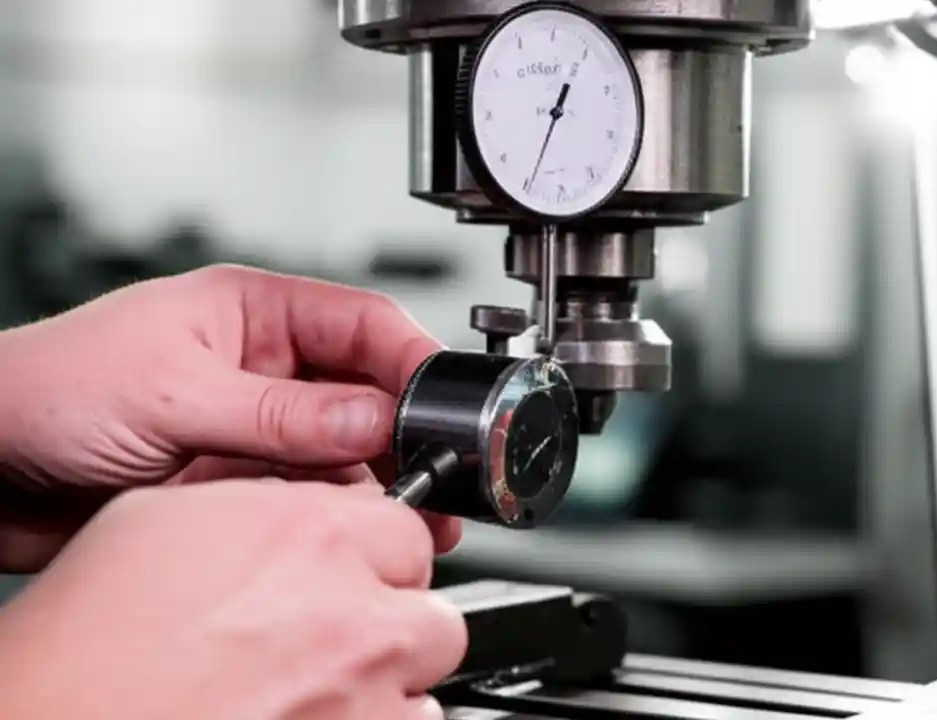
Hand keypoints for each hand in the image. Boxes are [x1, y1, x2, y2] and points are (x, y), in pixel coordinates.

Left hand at [0, 264, 460, 570]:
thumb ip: (280, 414)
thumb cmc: (48, 390)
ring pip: (343, 449)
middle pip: (365, 390)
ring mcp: (253, 424)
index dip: (412, 359)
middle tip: (440, 472)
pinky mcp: (238, 478)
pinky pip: (307, 492)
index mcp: (253, 312)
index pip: (362, 322)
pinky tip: (353, 525)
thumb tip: (371, 420)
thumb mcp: (175, 395)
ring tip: (412, 511)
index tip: (446, 403)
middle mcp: (263, 365)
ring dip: (379, 478)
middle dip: (408, 430)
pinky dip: (336, 511)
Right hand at [0, 481, 466, 719]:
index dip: (378, 557)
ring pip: (424, 680)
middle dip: (393, 624)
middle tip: (336, 641)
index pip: (408, 529)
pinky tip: (311, 719)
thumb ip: (264, 508)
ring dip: (386, 684)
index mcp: (309, 534)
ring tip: (312, 690)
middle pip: (431, 610)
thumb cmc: (85, 642)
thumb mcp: (162, 522)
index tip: (358, 575)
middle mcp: (348, 610)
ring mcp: (360, 693)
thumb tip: (309, 510)